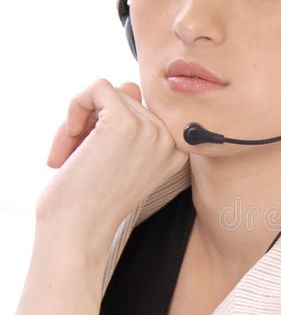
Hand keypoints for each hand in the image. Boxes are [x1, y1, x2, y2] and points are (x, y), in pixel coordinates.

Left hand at [38, 79, 186, 255]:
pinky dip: (75, 107)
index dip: (109, 126)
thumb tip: (130, 85)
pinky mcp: (123, 122)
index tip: (93, 157)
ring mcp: (151, 130)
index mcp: (177, 151)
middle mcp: (171, 139)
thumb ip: (133, 120)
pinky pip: (96, 88)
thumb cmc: (92, 201)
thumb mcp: (121, 158)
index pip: (144, 110)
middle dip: (92, 122)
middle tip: (74, 155)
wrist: (79, 229)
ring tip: (70, 153)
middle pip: (126, 98)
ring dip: (80, 120)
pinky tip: (70, 140)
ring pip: (109, 93)